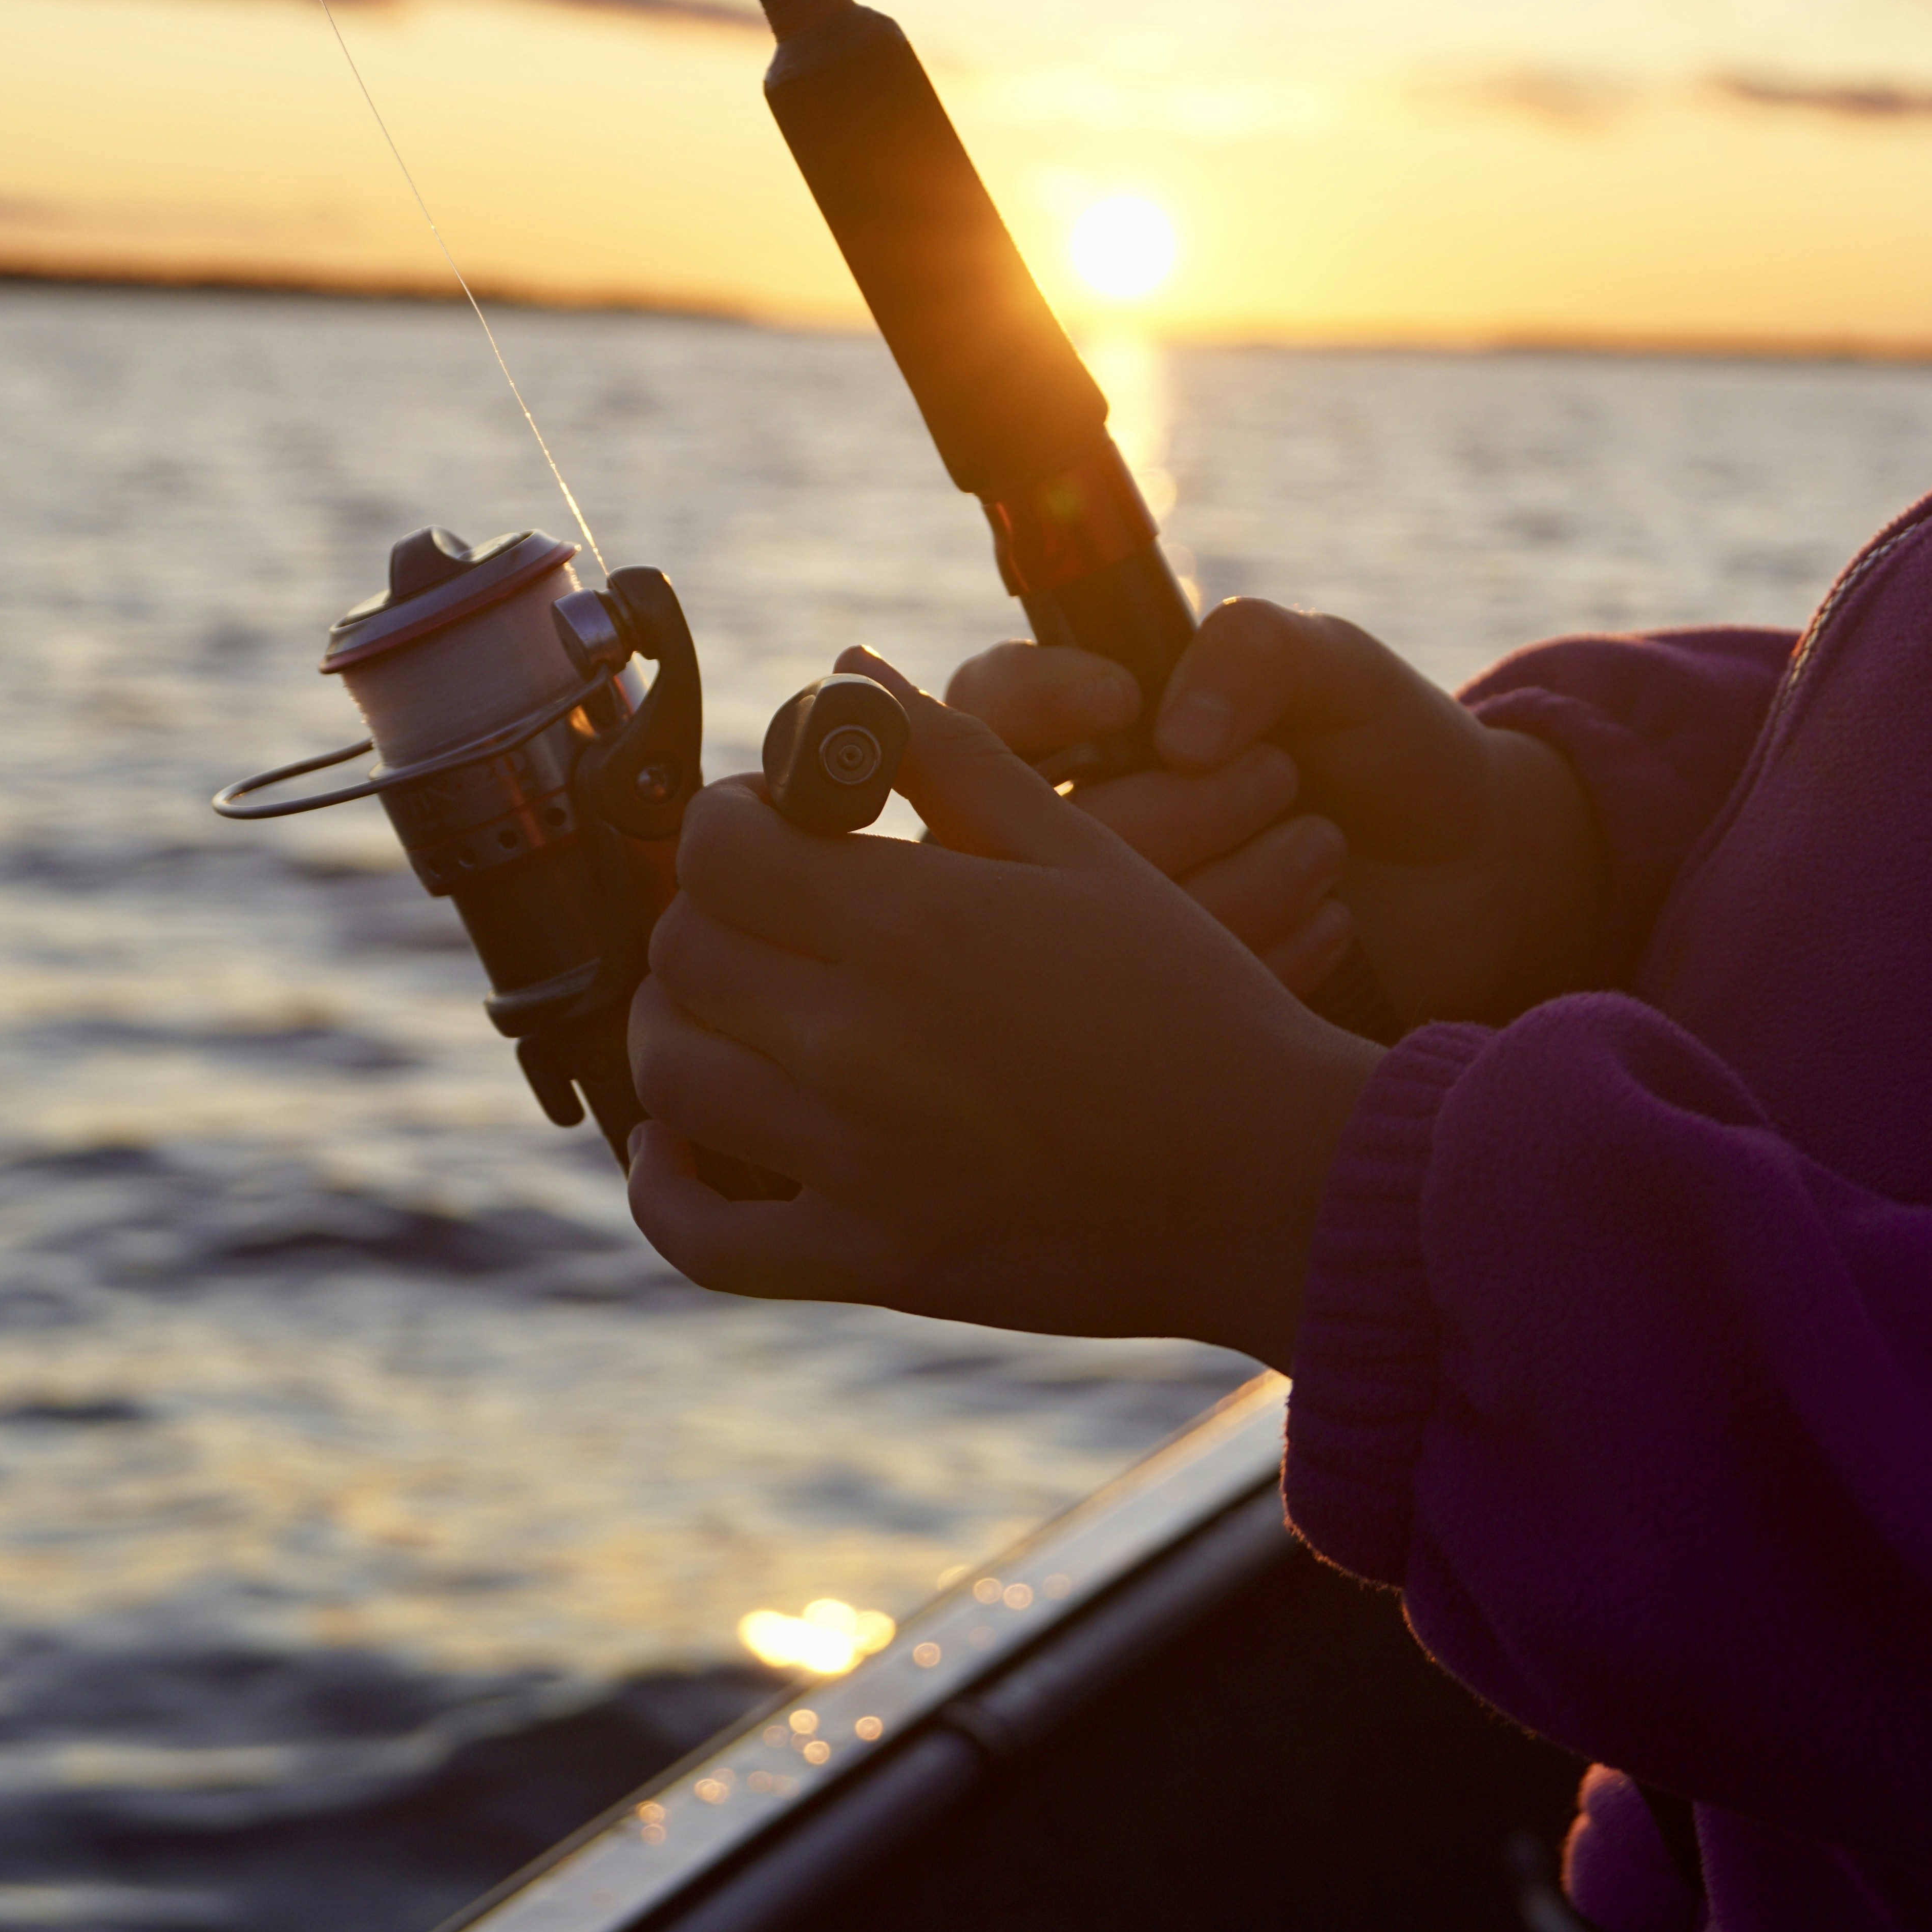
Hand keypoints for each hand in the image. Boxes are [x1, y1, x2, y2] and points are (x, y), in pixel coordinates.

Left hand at [626, 655, 1382, 1366]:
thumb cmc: (1190, 1005)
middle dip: (709, 911)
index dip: (726, 820)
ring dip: (679, 1024)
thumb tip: (847, 672)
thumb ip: (955, 756)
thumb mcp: (1083, 852)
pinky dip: (662, 1186)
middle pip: (686, 952)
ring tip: (730, 1004)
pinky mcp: (870, 1258)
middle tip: (764, 909)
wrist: (1269, 1179)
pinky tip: (682, 1142)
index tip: (773, 827)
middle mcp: (861, 1042)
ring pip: (673, 1076)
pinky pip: (703, 1237)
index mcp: (912, 924)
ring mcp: (857, 1161)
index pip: (717, 847)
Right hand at [940, 642, 1356, 1002]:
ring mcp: (1109, 930)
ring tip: (1323, 847)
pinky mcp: (1159, 1013)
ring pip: (1106, 924)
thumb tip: (1173, 736)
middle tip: (1281, 774)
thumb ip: (1255, 650)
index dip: (1039, 700)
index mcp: (1090, 730)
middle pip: (1043, 832)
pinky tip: (1329, 920)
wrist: (1473, 874)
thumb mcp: (1337, 666)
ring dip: (1235, 878)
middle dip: (1178, 803)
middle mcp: (1077, 829)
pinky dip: (1265, 951)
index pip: (988, 706)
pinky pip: (1168, 1002)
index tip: (1123, 699)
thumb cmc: (1390, 748)